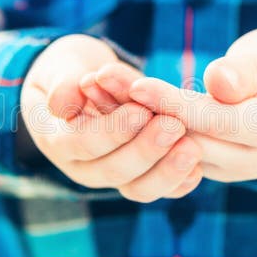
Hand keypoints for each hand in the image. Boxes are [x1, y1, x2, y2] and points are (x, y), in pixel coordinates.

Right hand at [19, 35, 202, 201]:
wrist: (85, 85)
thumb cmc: (72, 72)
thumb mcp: (61, 67)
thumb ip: (63, 82)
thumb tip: (62, 103)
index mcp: (59, 141)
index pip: (84, 144)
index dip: (113, 130)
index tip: (141, 110)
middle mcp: (84, 167)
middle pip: (114, 171)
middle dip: (146, 150)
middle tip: (174, 125)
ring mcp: (112, 176)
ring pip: (137, 188)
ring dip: (166, 171)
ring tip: (192, 147)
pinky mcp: (137, 178)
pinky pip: (157, 190)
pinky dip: (177, 182)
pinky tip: (197, 168)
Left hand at [88, 27, 256, 181]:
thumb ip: (250, 68)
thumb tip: (218, 82)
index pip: (215, 121)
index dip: (173, 104)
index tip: (137, 84)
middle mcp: (252, 161)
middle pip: (186, 139)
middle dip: (141, 111)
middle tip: (99, 81)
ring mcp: (230, 169)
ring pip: (171, 148)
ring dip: (132, 120)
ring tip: (95, 87)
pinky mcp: (210, 165)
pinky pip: (170, 150)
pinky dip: (141, 126)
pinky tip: (108, 101)